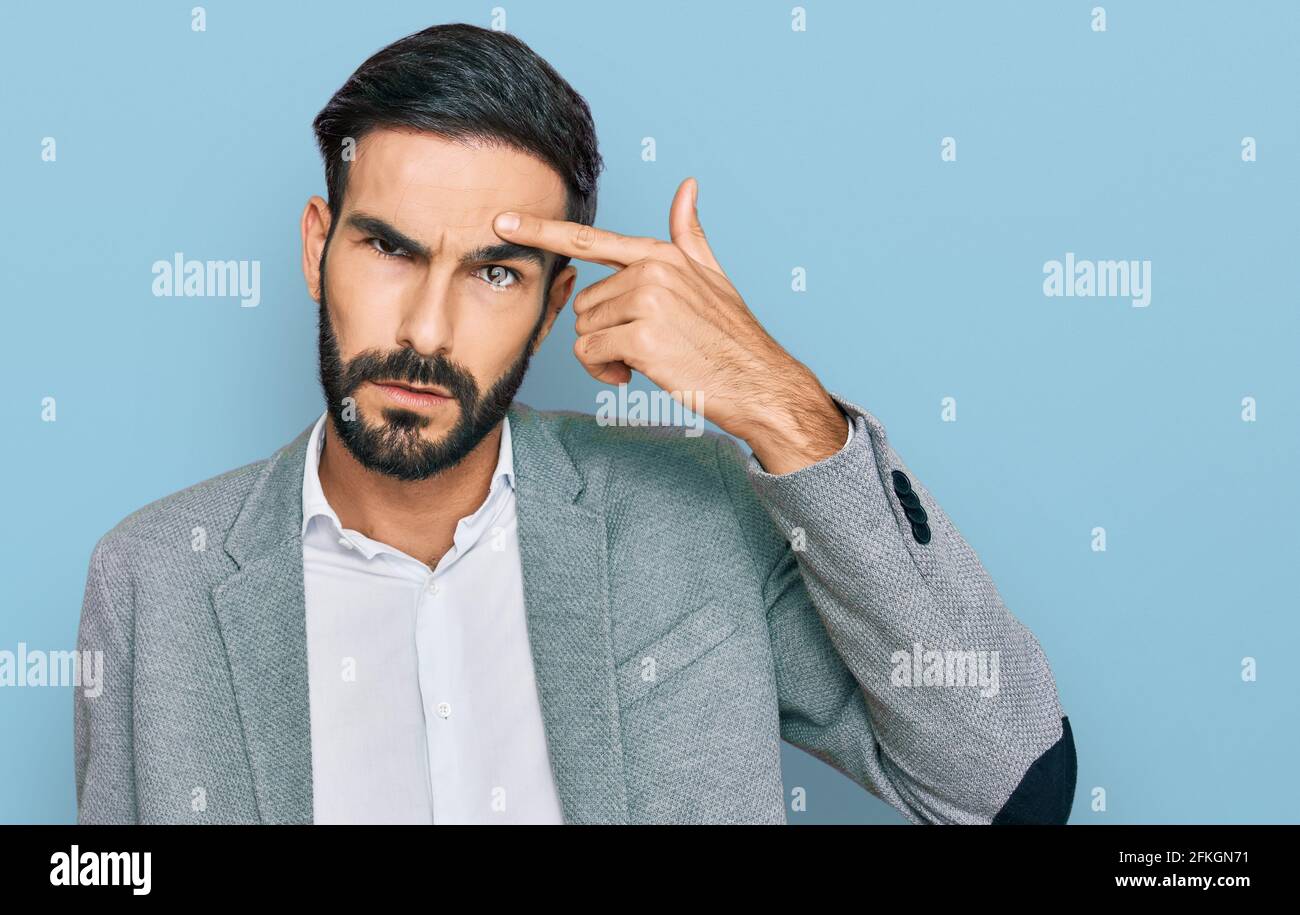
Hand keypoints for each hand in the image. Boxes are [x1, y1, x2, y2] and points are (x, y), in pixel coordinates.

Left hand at [492, 177, 846, 473]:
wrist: (758, 381)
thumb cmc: (732, 336)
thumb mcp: (713, 276)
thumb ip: (689, 234)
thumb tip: (687, 186)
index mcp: (661, 255)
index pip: (589, 240)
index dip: (541, 231)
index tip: (501, 222)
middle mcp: (651, 271)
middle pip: (585, 303)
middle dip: (602, 332)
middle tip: (637, 349)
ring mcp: (647, 303)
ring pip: (585, 331)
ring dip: (603, 356)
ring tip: (641, 363)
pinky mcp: (642, 338)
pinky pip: (592, 354)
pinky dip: (605, 372)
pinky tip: (634, 376)